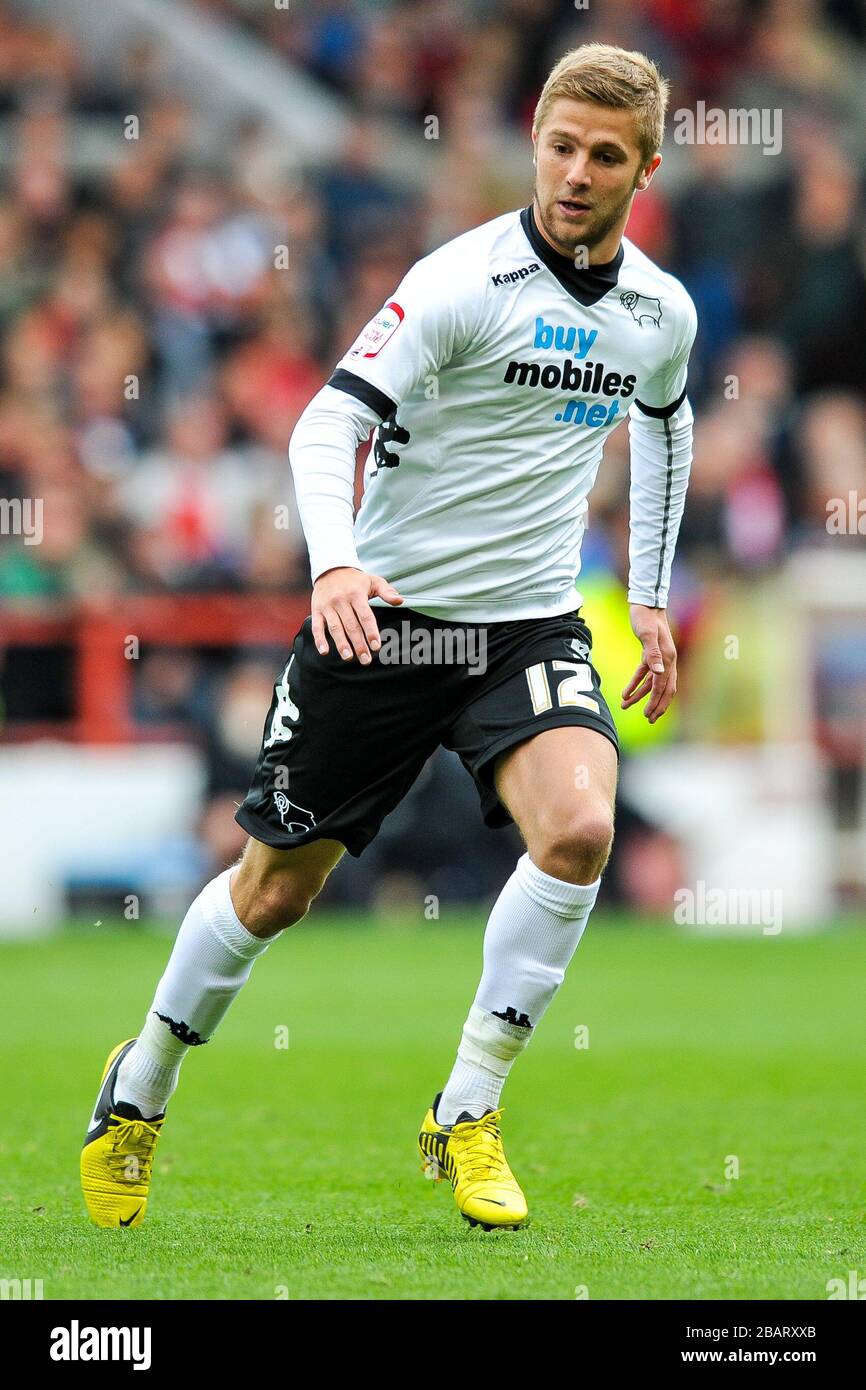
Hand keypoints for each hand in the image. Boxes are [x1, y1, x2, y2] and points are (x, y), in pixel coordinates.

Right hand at [311, 566, 402, 664]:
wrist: (330, 569)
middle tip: (365, 660)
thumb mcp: (373, 580)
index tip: (376, 647)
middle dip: (359, 644)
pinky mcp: (317, 610)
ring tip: (348, 658)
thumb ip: (387, 591)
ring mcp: (328, 606)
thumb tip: (400, 601)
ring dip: (341, 644)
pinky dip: (319, 640)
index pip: (365, 616)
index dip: (371, 632)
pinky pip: (317, 626)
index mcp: (356, 595)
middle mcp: (341, 601)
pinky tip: (324, 652)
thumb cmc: (356, 580)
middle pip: (351, 626)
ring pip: (335, 628)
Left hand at [621, 604, 677, 723]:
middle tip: (648, 719)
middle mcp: (667, 660)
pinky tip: (625, 693)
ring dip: (642, 697)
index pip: (663, 685)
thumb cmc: (645, 617)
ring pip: (653, 684)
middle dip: (656, 705)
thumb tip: (659, 672)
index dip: (656, 701)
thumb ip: (652, 653)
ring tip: (627, 707)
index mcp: (668, 657)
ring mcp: (660, 658)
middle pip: (664, 689)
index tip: (648, 714)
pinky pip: (644, 675)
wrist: (645, 603)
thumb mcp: (647, 634)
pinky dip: (636, 684)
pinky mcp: (650, 655)